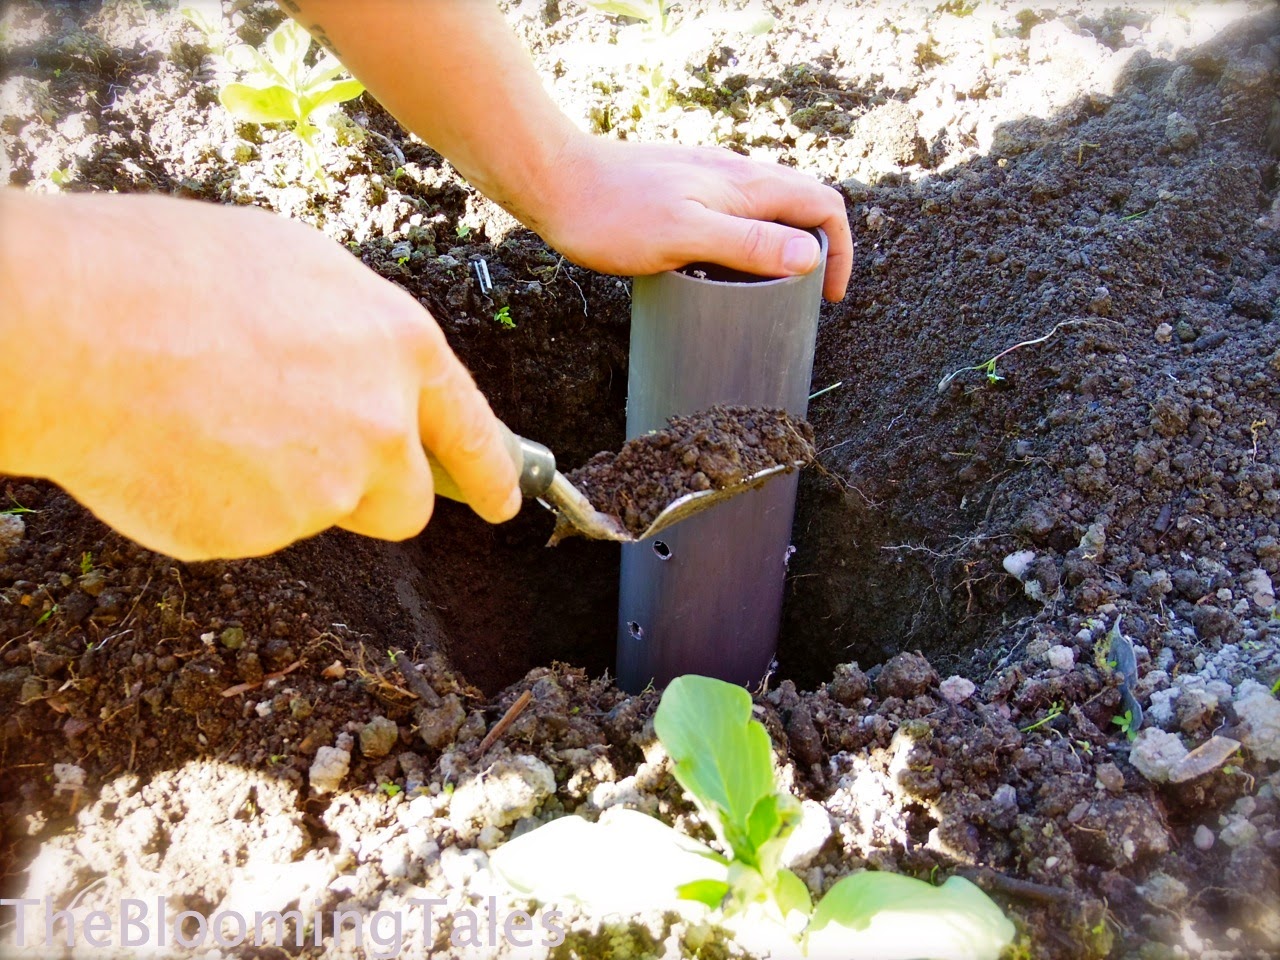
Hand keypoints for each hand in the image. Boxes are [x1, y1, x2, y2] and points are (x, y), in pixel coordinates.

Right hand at [0, 192, 519, 559]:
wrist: (75, 327)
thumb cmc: (171, 272)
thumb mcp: (299, 269)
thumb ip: (360, 339)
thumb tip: (372, 377)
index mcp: (401, 348)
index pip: (471, 432)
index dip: (491, 473)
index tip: (503, 503)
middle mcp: (380, 427)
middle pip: (408, 503)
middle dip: (377, 493)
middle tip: (315, 457)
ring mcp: (322, 491)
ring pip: (325, 512)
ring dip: (292, 489)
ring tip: (215, 421)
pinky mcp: (259, 536)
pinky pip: (255, 528)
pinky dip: (228, 504)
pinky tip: (181, 449)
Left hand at [532, 136, 852, 301]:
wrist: (555, 180)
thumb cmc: (613, 212)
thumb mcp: (685, 235)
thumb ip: (748, 243)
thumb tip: (809, 257)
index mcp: (745, 185)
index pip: (823, 204)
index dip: (840, 250)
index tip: (829, 295)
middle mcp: (734, 176)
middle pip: (800, 205)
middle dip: (816, 249)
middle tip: (802, 299)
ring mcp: (707, 181)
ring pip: (766, 211)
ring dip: (780, 248)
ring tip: (766, 292)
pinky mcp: (681, 191)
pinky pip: (732, 215)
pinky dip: (744, 244)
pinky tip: (719, 271)